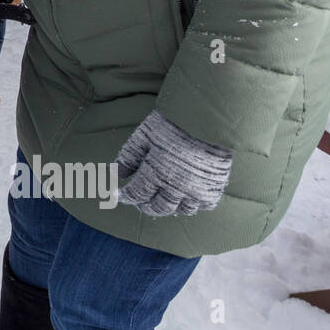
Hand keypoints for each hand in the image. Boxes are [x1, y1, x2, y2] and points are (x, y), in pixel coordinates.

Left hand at [115, 110, 233, 216]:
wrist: (207, 119)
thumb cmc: (171, 124)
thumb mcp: (143, 137)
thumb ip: (128, 157)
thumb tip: (115, 174)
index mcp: (156, 174)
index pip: (136, 194)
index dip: (124, 197)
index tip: (117, 195)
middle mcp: (176, 187)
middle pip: (158, 208)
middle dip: (146, 206)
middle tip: (141, 202)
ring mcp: (196, 190)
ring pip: (181, 210)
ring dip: (170, 207)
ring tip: (164, 200)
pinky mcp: (214, 187)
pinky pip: (205, 205)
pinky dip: (195, 204)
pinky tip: (188, 197)